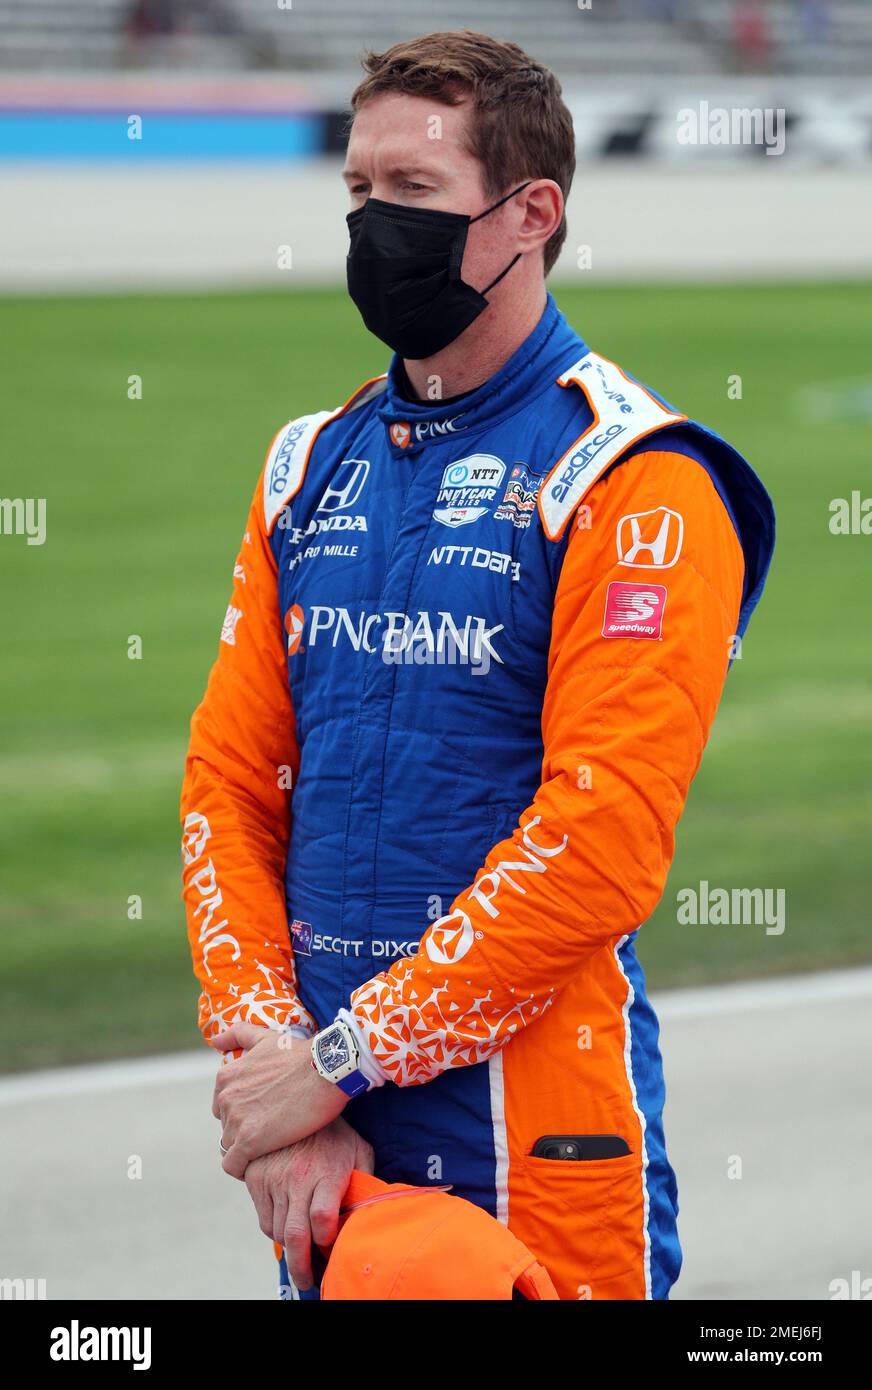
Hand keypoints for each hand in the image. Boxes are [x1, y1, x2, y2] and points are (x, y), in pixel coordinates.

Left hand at [212, 1022, 346, 1178]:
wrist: (327, 1069)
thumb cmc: (302, 1054)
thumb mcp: (267, 1037)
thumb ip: (238, 1035)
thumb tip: (215, 1041)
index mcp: (227, 1077)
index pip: (224, 1107)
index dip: (245, 1113)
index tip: (265, 1115)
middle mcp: (226, 1098)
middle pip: (228, 1127)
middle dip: (246, 1130)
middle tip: (273, 1130)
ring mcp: (236, 1120)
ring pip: (231, 1147)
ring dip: (249, 1149)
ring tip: (274, 1147)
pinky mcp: (249, 1141)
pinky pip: (234, 1165)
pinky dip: (244, 1169)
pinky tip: (263, 1164)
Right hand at [245, 1118, 374, 1290]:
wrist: (301, 1096)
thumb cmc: (335, 1130)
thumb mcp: (359, 1149)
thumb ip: (364, 1179)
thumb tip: (367, 1211)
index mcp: (327, 1171)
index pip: (322, 1220)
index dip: (326, 1242)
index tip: (330, 1248)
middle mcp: (298, 1176)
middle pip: (296, 1235)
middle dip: (301, 1266)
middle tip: (308, 1281)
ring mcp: (274, 1177)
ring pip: (277, 1231)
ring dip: (289, 1247)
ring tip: (301, 1254)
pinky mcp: (256, 1176)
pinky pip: (263, 1218)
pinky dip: (274, 1230)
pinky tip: (287, 1227)